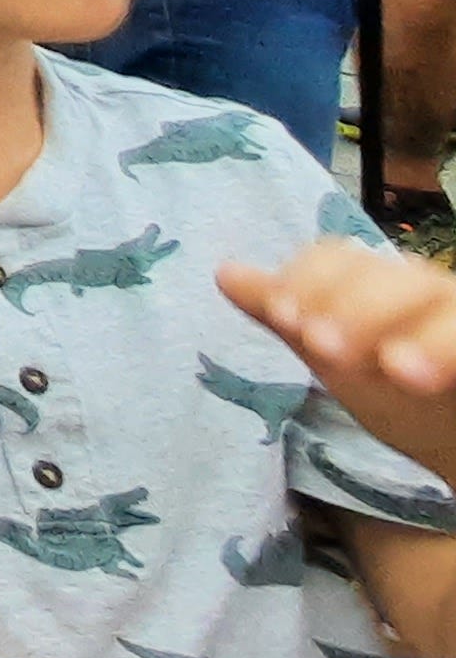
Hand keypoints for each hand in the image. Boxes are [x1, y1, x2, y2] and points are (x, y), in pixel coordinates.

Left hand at [223, 236, 455, 479]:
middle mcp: (430, 290)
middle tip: (322, 346)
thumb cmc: (400, 399)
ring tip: (397, 369)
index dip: (308, 280)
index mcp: (383, 284)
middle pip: (393, 278)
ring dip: (420, 334)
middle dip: (352, 308)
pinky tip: (423, 373)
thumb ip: (288, 316)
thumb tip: (224, 272)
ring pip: (442, 301)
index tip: (283, 318)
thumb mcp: (339, 358)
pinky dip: (450, 349)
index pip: (341, 259)